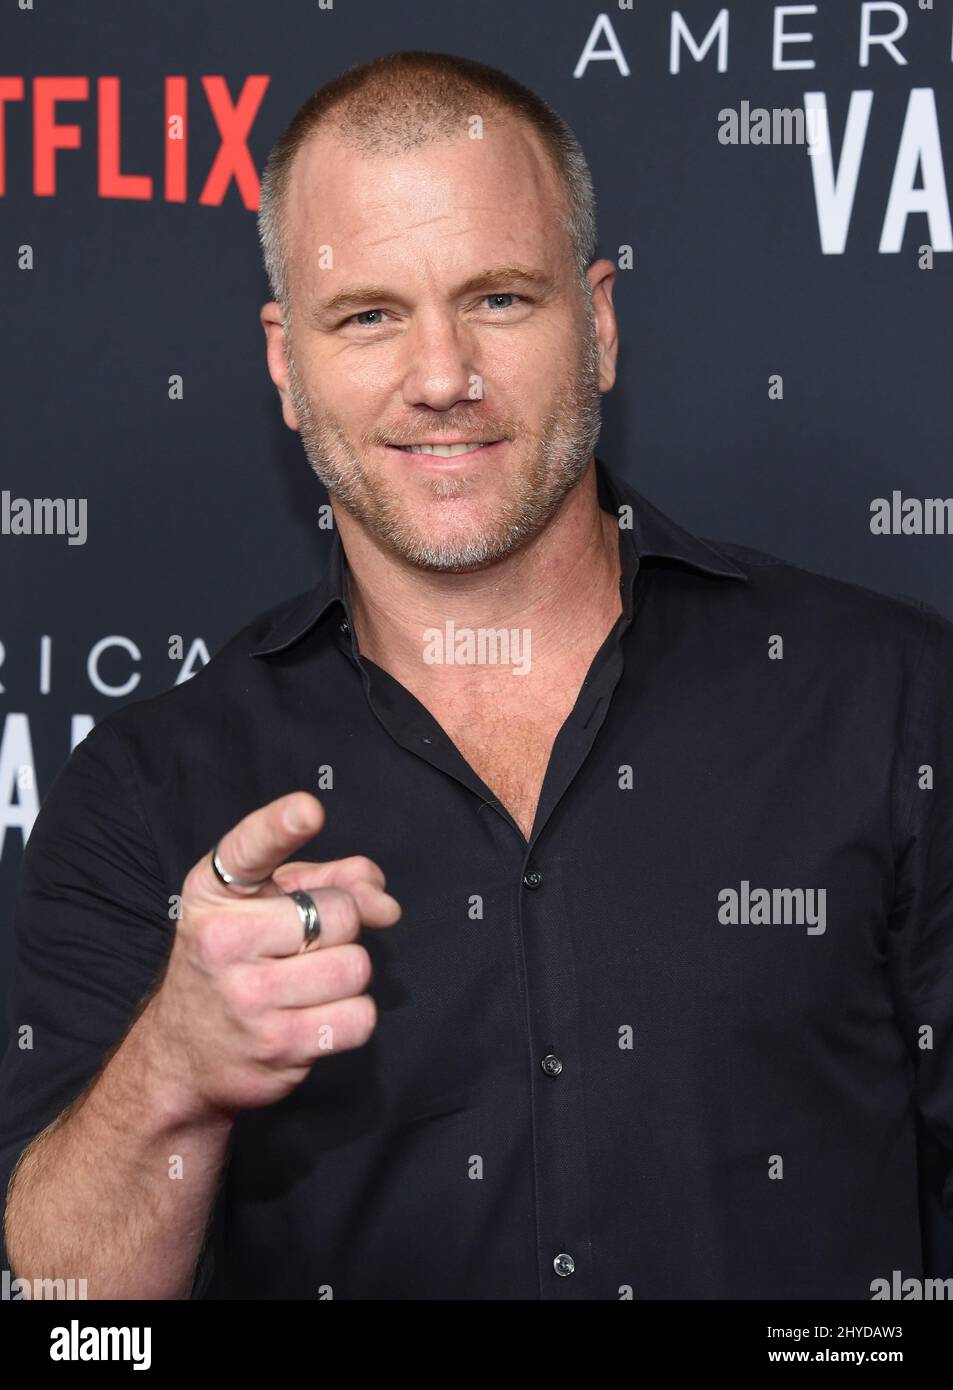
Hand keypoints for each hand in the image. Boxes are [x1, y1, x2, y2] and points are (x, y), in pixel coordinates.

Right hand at [145, 791, 399, 1119]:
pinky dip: (350, 1018)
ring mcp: (248, 997)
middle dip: (341, 928)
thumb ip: (327, 879)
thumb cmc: (235, 961)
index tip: (307, 811)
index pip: (248, 849)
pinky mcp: (276, 1046)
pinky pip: (359, 1018)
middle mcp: (222, 940)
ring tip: (309, 984)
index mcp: (214, 893)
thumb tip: (384, 902)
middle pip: (340, 913)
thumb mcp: (263, 904)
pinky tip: (315, 1017)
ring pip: (355, 967)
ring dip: (347, 976)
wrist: (182, 1053)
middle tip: (306, 946)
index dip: (280, 826)